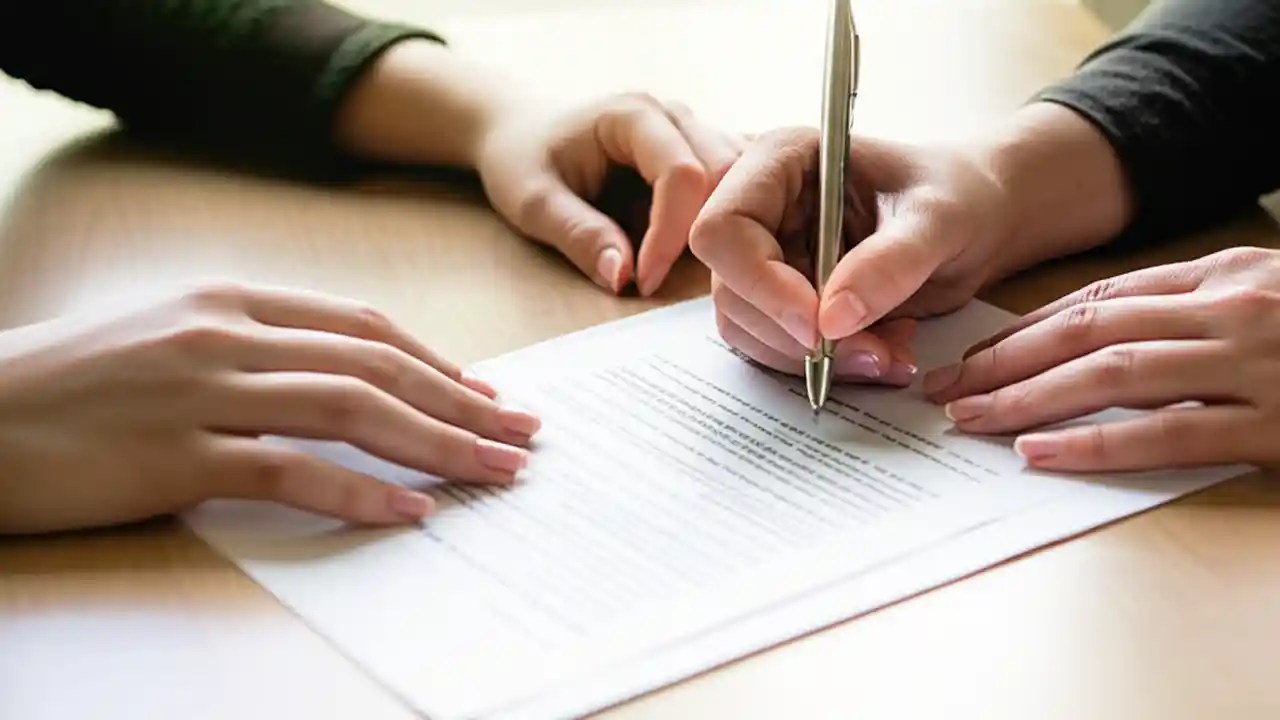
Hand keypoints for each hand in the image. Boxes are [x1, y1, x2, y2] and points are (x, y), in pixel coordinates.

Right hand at [0, 282, 539, 534]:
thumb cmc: (77, 385)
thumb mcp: (174, 341)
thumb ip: (259, 352)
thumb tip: (347, 388)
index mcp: (232, 300)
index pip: (365, 327)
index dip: (439, 361)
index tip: (488, 394)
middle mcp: (227, 333)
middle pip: (377, 365)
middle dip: (463, 403)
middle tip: (522, 434)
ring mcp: (201, 390)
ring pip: (351, 409)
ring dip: (438, 443)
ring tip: (495, 471)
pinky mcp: (174, 454)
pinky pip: (290, 469)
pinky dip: (360, 489)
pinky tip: (410, 509)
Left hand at [477, 93, 744, 294]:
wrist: (519, 135)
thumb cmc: (521, 161)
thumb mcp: (533, 204)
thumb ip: (580, 236)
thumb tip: (624, 279)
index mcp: (634, 115)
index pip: (683, 174)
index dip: (671, 235)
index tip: (644, 281)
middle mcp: (673, 116)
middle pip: (724, 176)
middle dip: (704, 235)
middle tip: (664, 278)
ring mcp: (692, 133)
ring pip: (738, 183)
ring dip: (718, 229)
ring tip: (677, 267)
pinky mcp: (699, 156)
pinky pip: (732, 189)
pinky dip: (725, 221)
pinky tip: (701, 251)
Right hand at [688, 127, 1014, 383]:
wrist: (977, 221)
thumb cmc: (959, 196)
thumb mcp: (939, 221)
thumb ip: (889, 263)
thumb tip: (831, 321)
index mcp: (781, 162)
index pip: (724, 229)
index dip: (761, 284)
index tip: (818, 327)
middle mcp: (761, 208)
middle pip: (731, 289)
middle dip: (797, 336)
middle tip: (873, 352)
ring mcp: (767, 256)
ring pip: (748, 327)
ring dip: (812, 360)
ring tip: (888, 354)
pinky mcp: (782, 298)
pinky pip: (775, 347)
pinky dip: (825, 366)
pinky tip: (880, 350)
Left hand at [924, 247, 1279, 471]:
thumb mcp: (1270, 301)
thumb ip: (1199, 314)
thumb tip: (1111, 343)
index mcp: (1225, 275)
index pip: (1102, 297)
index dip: (1027, 329)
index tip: (974, 355)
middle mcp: (1230, 309)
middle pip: (1089, 330)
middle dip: (1005, 360)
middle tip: (945, 387)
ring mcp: (1253, 364)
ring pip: (1112, 373)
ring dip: (1027, 397)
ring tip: (969, 417)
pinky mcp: (1275, 425)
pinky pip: (1167, 435)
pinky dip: (1095, 443)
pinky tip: (1038, 451)